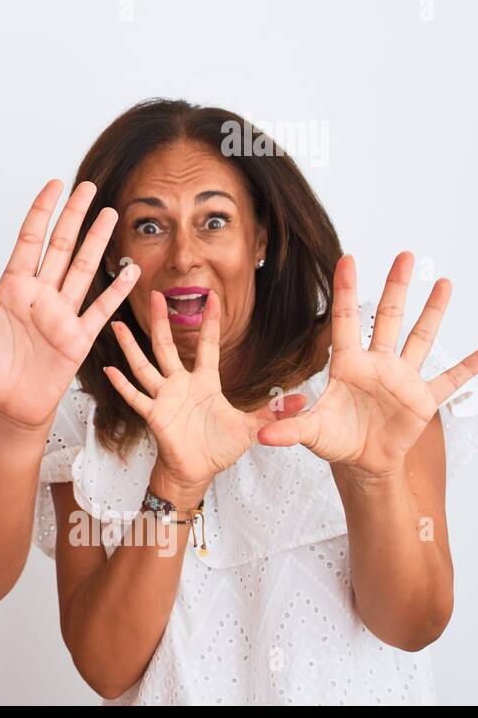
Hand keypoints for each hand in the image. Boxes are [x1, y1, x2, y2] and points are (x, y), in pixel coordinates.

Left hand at [0, 181, 139, 430]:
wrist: (6, 409)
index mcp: (12, 289)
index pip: (29, 241)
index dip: (41, 213)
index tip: (52, 186)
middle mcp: (40, 296)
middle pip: (60, 246)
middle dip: (74, 216)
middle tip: (87, 187)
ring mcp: (61, 315)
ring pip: (82, 269)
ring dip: (96, 242)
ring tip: (110, 213)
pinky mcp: (78, 338)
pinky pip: (100, 309)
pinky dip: (116, 290)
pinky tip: (130, 270)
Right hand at [106, 289, 305, 505]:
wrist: (197, 471)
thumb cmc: (218, 448)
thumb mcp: (249, 427)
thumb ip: (270, 412)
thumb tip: (300, 400)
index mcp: (205, 382)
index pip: (207, 347)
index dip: (210, 323)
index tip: (211, 297)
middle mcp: (181, 384)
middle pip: (167, 347)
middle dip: (162, 321)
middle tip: (156, 295)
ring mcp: (164, 398)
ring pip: (144, 366)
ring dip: (131, 346)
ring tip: (117, 325)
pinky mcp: (154, 415)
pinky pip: (135, 397)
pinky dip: (122, 384)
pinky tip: (109, 370)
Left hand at [257, 252, 477, 479]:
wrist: (362, 462)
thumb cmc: (336, 440)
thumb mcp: (311, 433)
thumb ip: (289, 430)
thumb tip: (261, 436)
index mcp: (348, 365)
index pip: (345, 320)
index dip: (345, 290)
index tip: (347, 259)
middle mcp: (377, 364)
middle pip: (388, 317)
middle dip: (396, 287)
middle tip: (404, 256)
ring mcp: (403, 378)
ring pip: (420, 338)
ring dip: (432, 311)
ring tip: (442, 283)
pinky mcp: (422, 399)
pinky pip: (449, 381)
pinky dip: (468, 368)